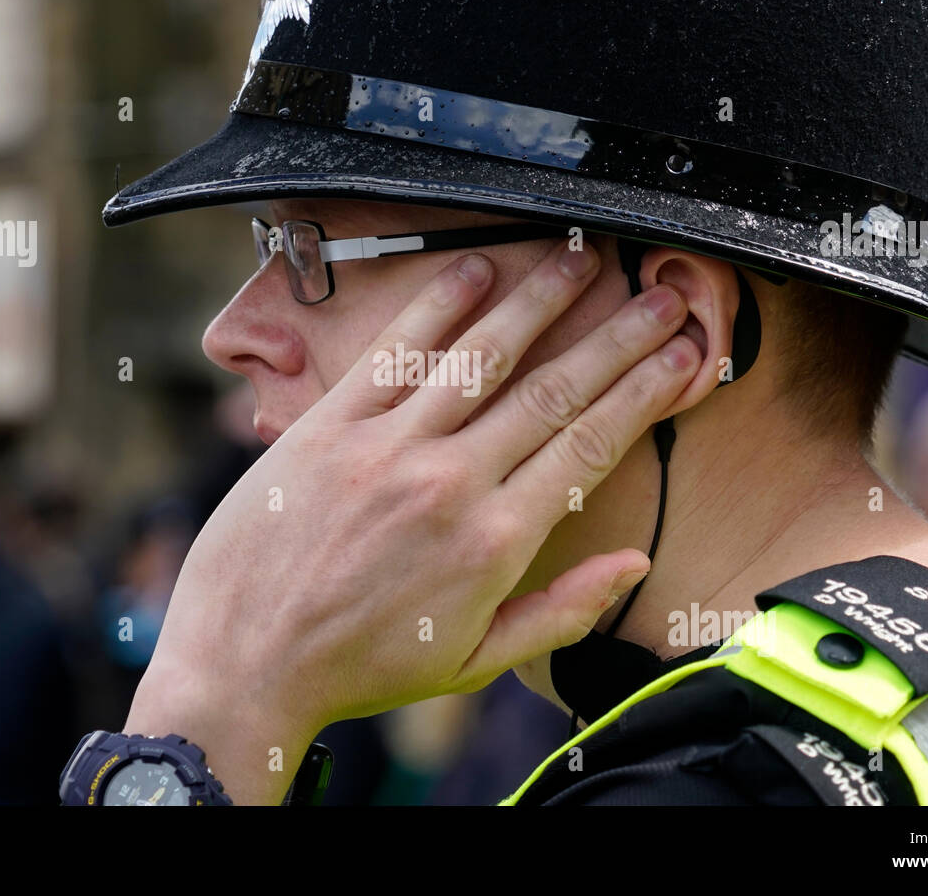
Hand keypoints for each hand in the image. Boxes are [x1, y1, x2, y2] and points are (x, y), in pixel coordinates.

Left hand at [125, 239, 698, 802]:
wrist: (246, 662)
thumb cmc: (363, 667)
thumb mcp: (475, 663)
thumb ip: (561, 612)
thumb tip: (634, 564)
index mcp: (496, 541)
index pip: (589, 444)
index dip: (644, 393)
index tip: (681, 356)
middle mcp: (451, 482)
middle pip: (553, 390)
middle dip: (617, 339)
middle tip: (659, 298)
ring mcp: (388, 446)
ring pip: (481, 356)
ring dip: (537, 301)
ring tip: (578, 260)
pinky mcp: (331, 425)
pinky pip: (394, 352)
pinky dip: (437, 306)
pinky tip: (474, 270)